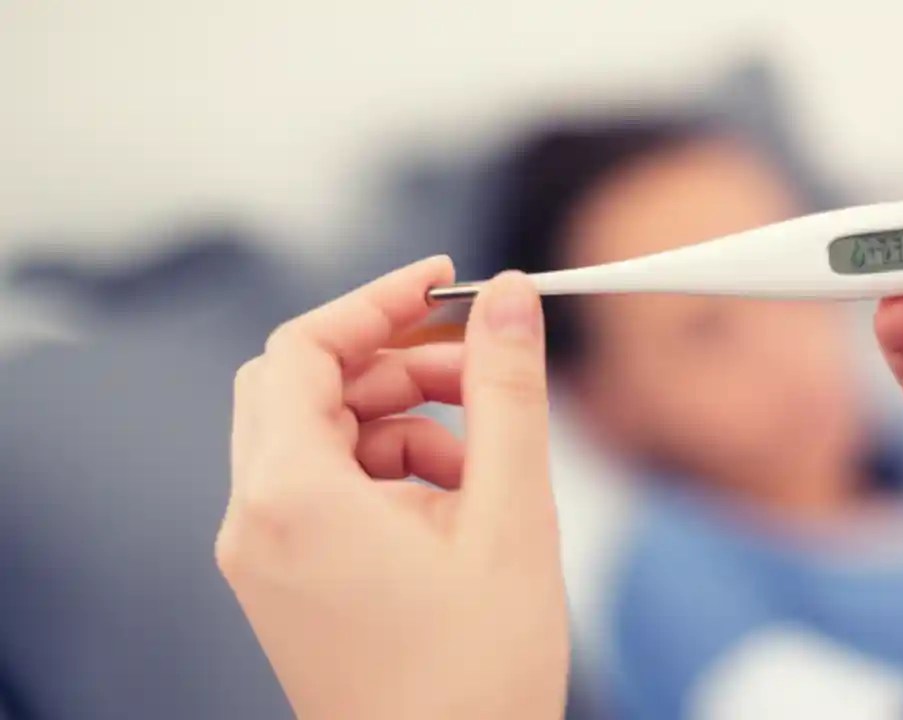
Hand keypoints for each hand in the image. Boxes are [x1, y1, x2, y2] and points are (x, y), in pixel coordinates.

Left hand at [216, 259, 567, 718]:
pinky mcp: (290, 580)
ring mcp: (266, 557)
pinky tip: (457, 501)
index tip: (441, 281)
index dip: (375, 301)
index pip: (304, 348)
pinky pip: (326, 489)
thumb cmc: (475, 682)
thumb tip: (507, 301)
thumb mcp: (512, 517)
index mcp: (294, 499)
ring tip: (484, 454)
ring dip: (400, 419)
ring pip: (320, 437)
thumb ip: (509, 393)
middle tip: (475, 365)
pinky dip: (389, 471)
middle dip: (394, 362)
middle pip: (304, 386)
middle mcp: (258, 523)